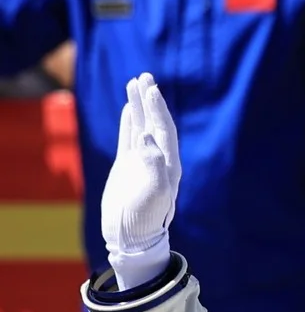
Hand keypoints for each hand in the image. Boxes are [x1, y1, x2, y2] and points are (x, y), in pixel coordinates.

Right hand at [102, 74, 181, 289]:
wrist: (131, 236)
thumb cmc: (145, 218)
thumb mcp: (152, 192)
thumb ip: (152, 164)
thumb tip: (147, 137)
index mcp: (169, 164)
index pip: (164, 129)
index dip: (158, 108)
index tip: (151, 88)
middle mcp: (158, 159)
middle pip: (154, 122)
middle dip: (150, 99)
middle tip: (144, 76)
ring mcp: (142, 162)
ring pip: (140, 126)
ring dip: (138, 105)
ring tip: (134, 83)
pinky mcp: (127, 167)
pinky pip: (129, 138)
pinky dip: (130, 122)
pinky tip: (130, 109)